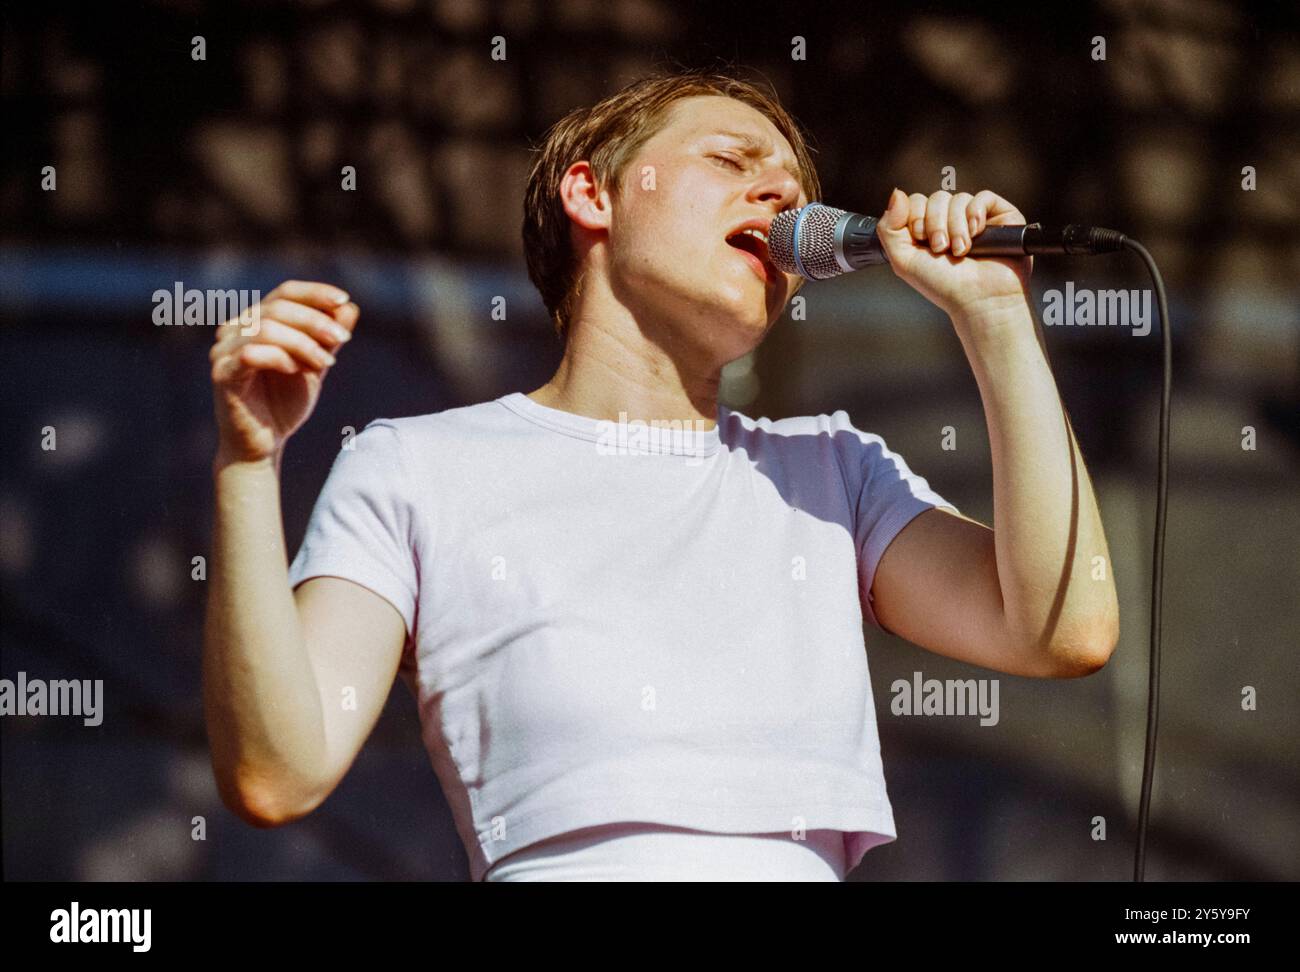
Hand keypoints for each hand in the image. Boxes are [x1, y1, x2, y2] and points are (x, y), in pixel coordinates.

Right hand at [209, 280, 357, 464]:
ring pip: (265, 328)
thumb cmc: (286, 402)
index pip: (284, 292)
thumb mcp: (315, 366)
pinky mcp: (221, 373)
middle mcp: (235, 328)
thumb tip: (349, 307)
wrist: (264, 443)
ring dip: (302, 342)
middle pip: (277, 307)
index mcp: (256, 320)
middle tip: (342, 339)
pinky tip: (296, 370)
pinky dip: (279, 357)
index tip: (343, 300)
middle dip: (315, 321)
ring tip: (324, 363)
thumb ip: (329, 338)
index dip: (314, 292)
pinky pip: (250, 353)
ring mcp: (224, 349)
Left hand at [876, 188, 1032, 321]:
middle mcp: (951, 221)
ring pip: (958, 199)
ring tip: (962, 251)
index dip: (916, 218)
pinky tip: (977, 232)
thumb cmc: (944, 286)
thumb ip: (889, 228)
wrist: (980, 300)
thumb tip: (897, 194)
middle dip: (936, 224)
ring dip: (956, 227)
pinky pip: (983, 197)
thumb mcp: (904, 260)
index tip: (922, 241)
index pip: (916, 201)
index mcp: (928, 229)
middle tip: (942, 249)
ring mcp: (976, 217)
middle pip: (936, 198)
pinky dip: (976, 213)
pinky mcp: (1000, 215)